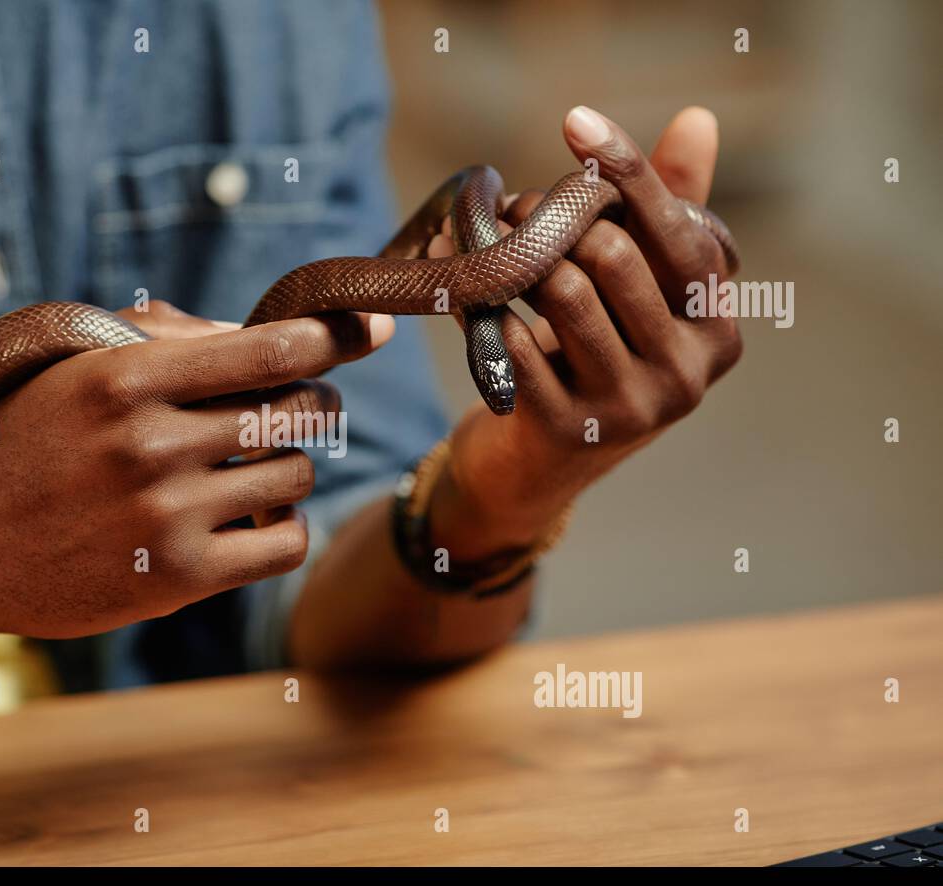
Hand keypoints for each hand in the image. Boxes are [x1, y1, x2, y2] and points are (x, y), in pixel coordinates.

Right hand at [0, 299, 394, 638]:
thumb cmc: (12, 441)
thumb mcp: (67, 366)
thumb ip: (160, 338)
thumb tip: (255, 333)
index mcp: (128, 377)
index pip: (274, 347)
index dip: (334, 335)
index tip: (366, 328)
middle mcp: (154, 442)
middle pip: (299, 410)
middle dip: (311, 402)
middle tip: (291, 407)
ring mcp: (168, 513)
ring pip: (296, 473)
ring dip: (290, 464)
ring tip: (254, 464)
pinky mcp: (178, 577)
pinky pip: (284, 542)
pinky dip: (284, 523)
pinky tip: (255, 514)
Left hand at [428, 106, 742, 558]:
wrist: (539, 468)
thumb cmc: (595, 359)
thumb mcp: (639, 295)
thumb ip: (668, 213)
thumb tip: (698, 119)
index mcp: (715, 327)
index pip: (679, 229)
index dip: (626, 170)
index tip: (574, 120)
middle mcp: (688, 371)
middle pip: (614, 254)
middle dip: (551, 218)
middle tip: (511, 212)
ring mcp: (632, 407)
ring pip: (565, 291)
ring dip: (515, 259)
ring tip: (492, 251)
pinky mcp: (571, 431)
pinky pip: (518, 342)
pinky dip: (485, 310)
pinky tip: (469, 299)